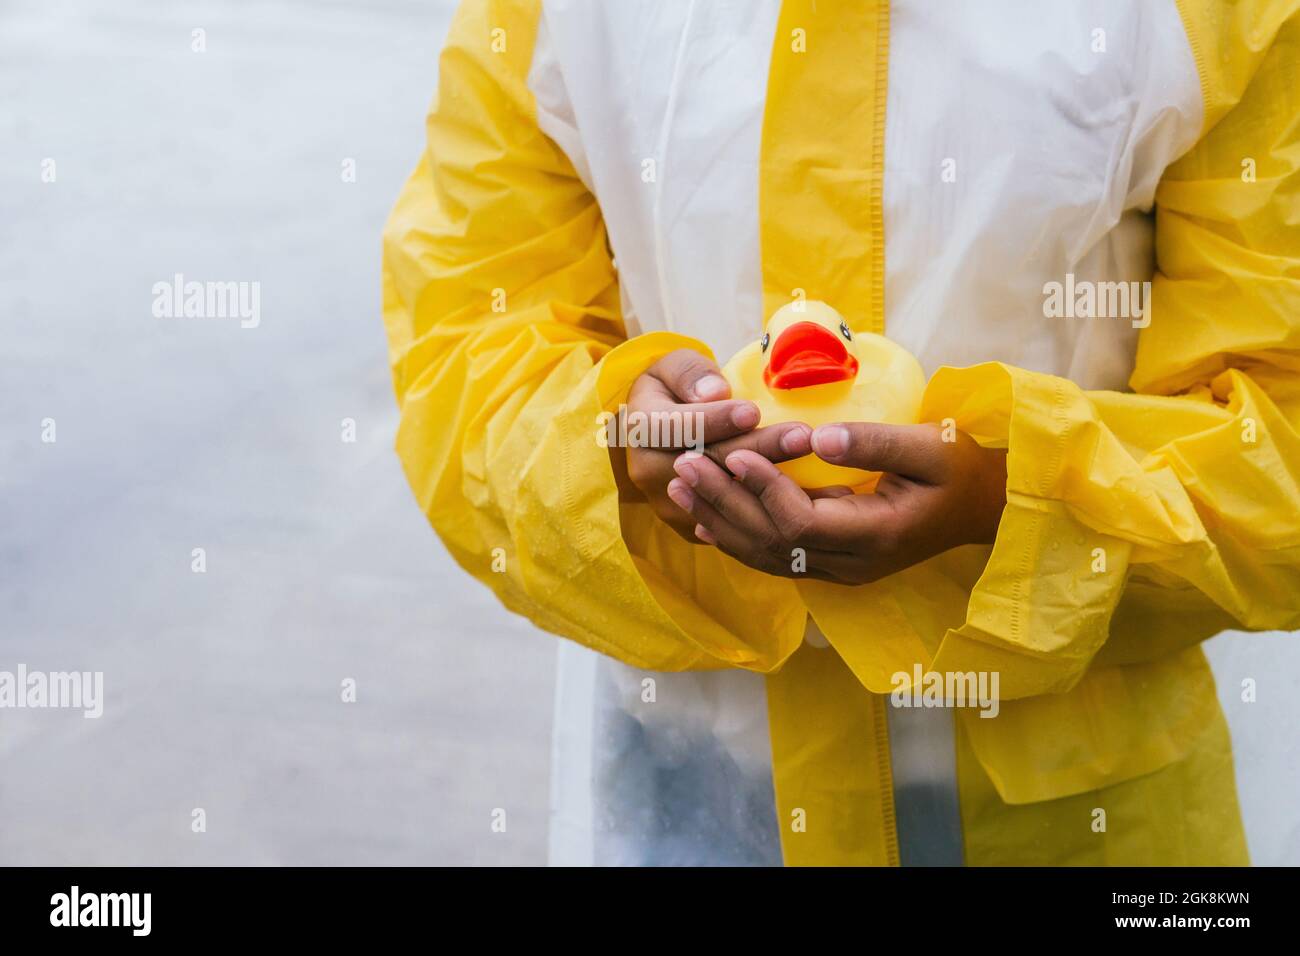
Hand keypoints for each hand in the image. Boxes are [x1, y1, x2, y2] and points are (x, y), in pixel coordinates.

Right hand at [617, 349, 813, 541]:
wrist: (661, 428)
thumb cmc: (675, 389)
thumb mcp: (674, 366)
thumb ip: (690, 373)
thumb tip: (713, 393)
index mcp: (640, 428)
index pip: (677, 427)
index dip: (716, 420)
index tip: (752, 411)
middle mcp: (647, 470)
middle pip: (707, 463)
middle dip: (757, 448)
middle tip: (800, 435)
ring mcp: (669, 500)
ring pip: (722, 492)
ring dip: (767, 476)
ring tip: (805, 453)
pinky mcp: (690, 520)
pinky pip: (729, 516)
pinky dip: (763, 502)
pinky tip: (799, 488)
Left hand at [666, 421, 1007, 583]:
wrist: (982, 506)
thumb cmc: (959, 467)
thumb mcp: (928, 446)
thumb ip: (874, 444)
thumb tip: (819, 439)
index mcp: (875, 536)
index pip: (801, 523)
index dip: (763, 490)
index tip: (735, 453)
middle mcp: (850, 565)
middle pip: (770, 544)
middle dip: (723, 503)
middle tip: (685, 464)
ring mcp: (839, 570)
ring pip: (764, 556)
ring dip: (719, 521)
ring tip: (679, 487)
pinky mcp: (832, 564)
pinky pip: (774, 558)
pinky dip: (736, 538)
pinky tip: (703, 522)